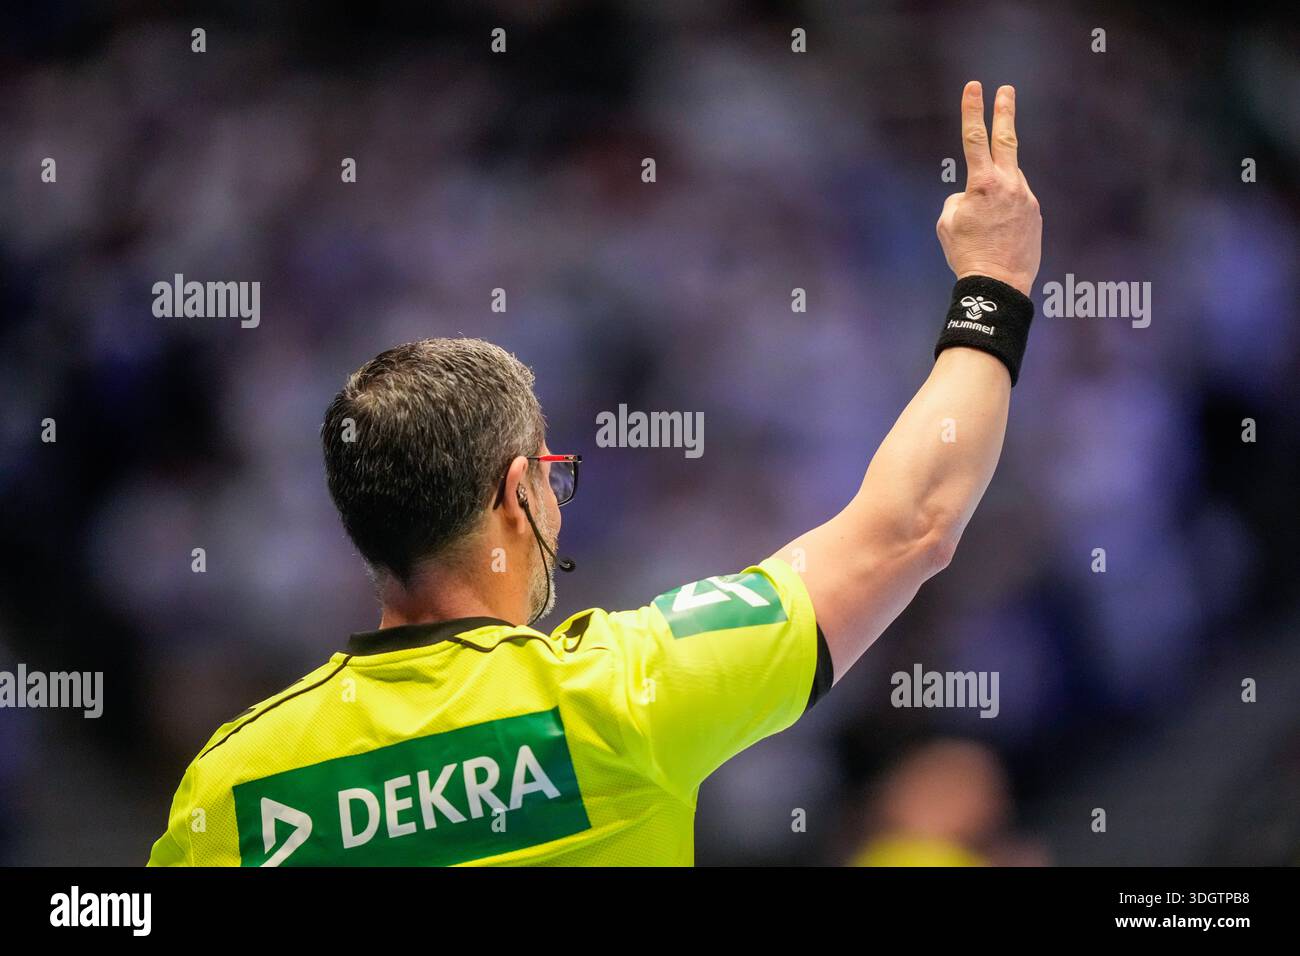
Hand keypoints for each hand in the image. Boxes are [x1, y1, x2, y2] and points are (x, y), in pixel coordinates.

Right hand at [936, 82, 1041, 296]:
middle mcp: (1009, 184)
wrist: (998, 283)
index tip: (974, 87)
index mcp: (983, 184)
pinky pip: (1017, 203)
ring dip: (996, 190)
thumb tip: (972, 194)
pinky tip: (998, 234)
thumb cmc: (967, 254)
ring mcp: (1026, 197)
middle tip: (1007, 90)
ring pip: (1009, 181)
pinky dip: (1005, 211)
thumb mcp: (947, 223)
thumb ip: (958, 198)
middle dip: (1004, 112)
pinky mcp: (1036, 213)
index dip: (972, 111)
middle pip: (1006, 139)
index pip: (975, 138)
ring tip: (986, 222)